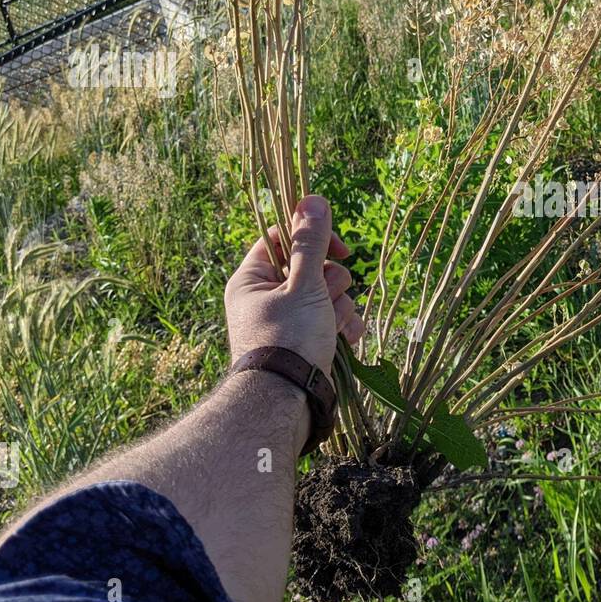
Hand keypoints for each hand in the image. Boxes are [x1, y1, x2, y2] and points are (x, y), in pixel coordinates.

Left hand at [224, 195, 364, 377]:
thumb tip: (312, 198)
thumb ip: (310, 243)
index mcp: (252, 280)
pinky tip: (348, 339)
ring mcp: (287, 321)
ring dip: (340, 306)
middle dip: (331, 282)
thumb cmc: (289, 340)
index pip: (282, 239)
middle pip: (311, 267)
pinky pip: (332, 320)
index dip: (312, 238)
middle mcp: (266, 298)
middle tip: (327, 298)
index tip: (339, 249)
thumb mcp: (303, 285)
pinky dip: (343, 326)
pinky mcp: (306, 340)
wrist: (288, 403)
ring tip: (335, 326)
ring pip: (326, 294)